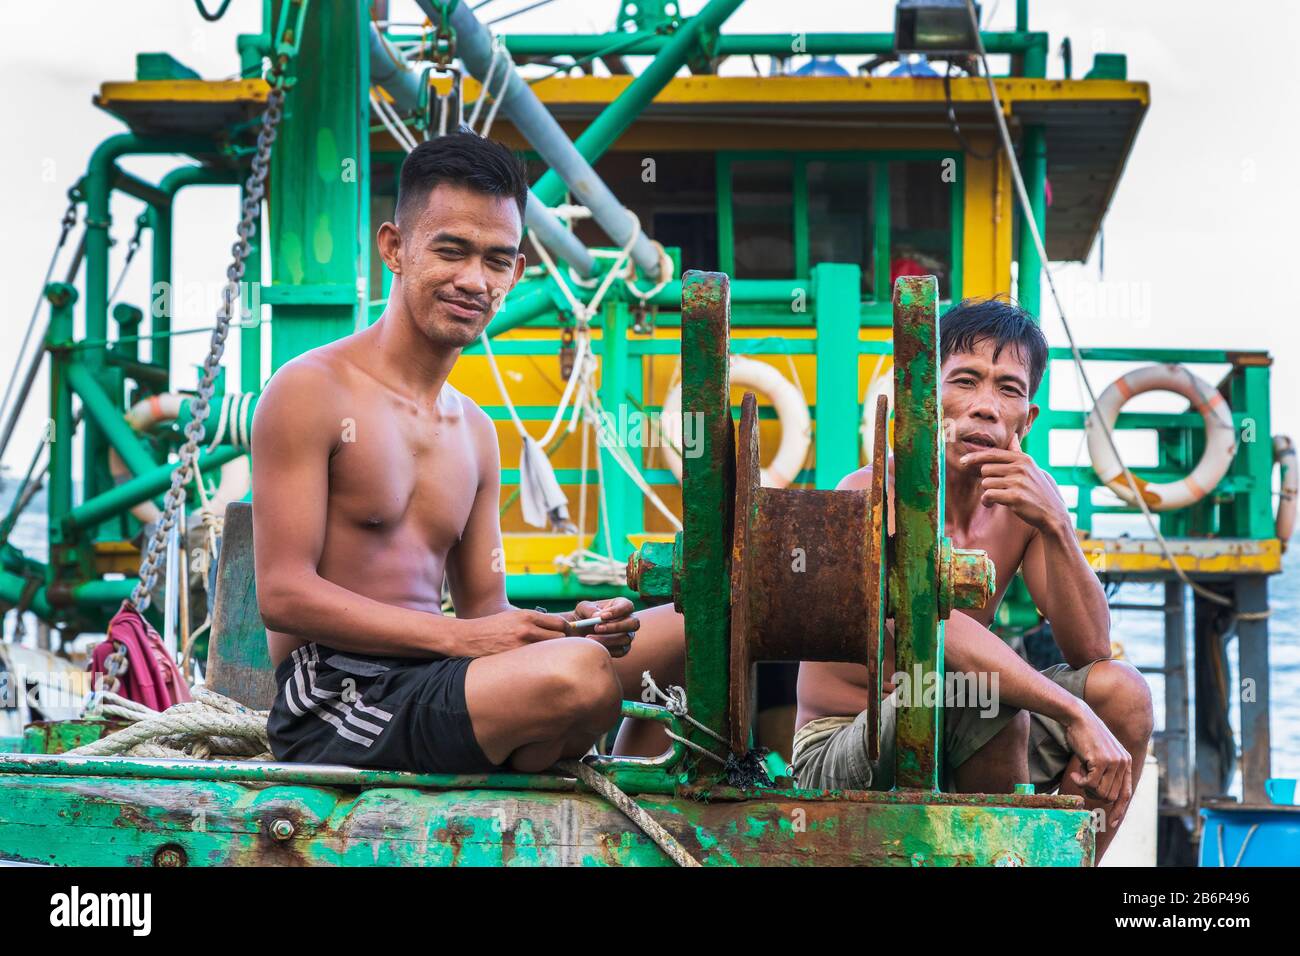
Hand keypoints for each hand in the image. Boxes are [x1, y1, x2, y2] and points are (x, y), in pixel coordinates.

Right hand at [459, 609, 570, 655]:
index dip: (566, 631)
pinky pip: (536, 662)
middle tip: (560, 650)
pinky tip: (535, 666)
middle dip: (562, 644)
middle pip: (560, 638)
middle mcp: (526, 628)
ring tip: (548, 660)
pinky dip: (539, 664)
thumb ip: (534, 622)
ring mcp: (520, 645)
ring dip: (551, 655)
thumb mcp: (514, 617)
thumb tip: (558, 632)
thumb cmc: (493, 627)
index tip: (566, 637)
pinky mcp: (514, 659)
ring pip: (550, 652)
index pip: (559, 623)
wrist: (470, 637)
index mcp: (527, 615)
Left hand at [564, 598, 639, 657]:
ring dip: (606, 639)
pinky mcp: (623, 649)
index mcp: (620, 605)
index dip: (617, 611)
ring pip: (625, 639)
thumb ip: (589, 609)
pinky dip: (607, 649)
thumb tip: (597, 616)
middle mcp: (628, 620)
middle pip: (633, 623)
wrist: (578, 633)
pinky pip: (620, 651)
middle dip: (616, 626)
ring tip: (588, 637)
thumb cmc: (582, 616)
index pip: (627, 606)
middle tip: (597, 628)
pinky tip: (594, 646)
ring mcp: (628, 635)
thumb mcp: (582, 609)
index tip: (602, 617)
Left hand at [959, 431, 1068, 533]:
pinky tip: (991, 504)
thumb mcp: (1031, 468)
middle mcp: (1020, 467)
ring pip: (985, 483)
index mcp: (1023, 459)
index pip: (992, 453)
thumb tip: (1013, 436)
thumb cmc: (1038, 491)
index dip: (975, 457)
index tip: (963, 461)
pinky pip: (988, 495)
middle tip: (996, 488)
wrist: (1052, 514)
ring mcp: (1018, 481)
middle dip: (987, 480)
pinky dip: (987, 501)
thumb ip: (1018, 453)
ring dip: (987, 492)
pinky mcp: (1014, 496)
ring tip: (996, 498)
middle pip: (986, 469)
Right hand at [1061, 701, 1133, 827]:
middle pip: (1110, 796)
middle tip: (1083, 781)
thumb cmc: (1085, 736)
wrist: (1078, 717)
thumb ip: (1106, 771)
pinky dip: (1080, 781)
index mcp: (1126, 762)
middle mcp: (1123, 763)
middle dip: (1094, 792)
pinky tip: (1075, 771)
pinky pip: (1090, 783)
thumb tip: (1103, 795)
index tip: (1113, 822)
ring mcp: (1114, 762)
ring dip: (1086, 787)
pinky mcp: (1102, 761)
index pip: (1126, 793)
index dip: (1120, 810)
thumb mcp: (1101, 754)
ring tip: (1080, 773)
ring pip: (1101, 792)